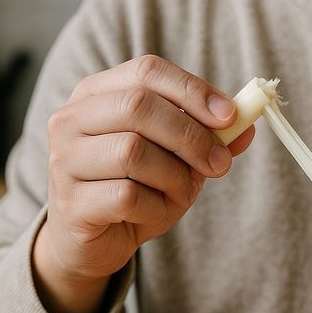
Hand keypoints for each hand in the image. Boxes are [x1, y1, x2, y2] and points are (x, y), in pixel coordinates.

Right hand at [33, 55, 255, 312]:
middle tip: (220, 163)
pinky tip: (155, 213)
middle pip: (138, 106)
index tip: (230, 115)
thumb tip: (247, 126)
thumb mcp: (176, 159)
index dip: (192, 90)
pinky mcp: (70, 203)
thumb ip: (209, 138)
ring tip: (182, 193)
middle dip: (191, 135)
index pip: (146, 70)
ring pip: (133, 152)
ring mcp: (64, 160)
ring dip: (175, 177)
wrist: (91, 242)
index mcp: (96, 93)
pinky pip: (126, 196)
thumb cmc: (134, 188)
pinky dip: (156, 207)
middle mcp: (71, 119)